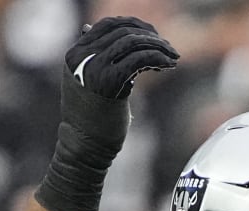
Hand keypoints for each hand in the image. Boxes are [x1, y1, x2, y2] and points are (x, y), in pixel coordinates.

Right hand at [37, 16, 178, 210]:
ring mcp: (93, 67)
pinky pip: (139, 59)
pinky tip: (169, 65)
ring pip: (133, 43)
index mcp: (75, 52)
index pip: (108, 24)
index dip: (135, 25)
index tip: (154, 36)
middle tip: (169, 48)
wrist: (83, 148)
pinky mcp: (108, 81)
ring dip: (159, 48)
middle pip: (123, 31)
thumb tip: (90, 29)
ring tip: (173, 58)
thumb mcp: (85, 81)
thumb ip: (92, 57)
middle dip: (151, 36)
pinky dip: (158, 58)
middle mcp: (81, 56)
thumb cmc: (90, 119)